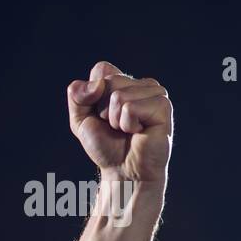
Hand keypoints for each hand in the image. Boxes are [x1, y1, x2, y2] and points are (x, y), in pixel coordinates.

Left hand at [67, 60, 172, 183]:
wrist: (122, 170)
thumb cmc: (105, 145)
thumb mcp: (80, 120)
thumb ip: (77, 96)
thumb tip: (96, 84)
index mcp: (124, 82)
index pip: (101, 70)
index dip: (91, 95)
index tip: (99, 115)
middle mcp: (141, 84)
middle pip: (109, 82)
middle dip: (103, 110)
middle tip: (115, 127)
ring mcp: (155, 93)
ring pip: (119, 95)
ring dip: (115, 119)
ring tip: (126, 130)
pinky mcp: (163, 106)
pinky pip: (131, 108)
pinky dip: (127, 124)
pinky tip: (138, 132)